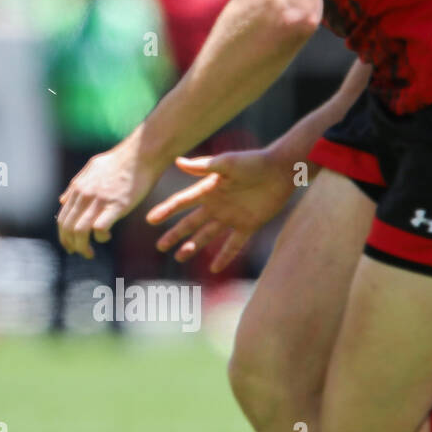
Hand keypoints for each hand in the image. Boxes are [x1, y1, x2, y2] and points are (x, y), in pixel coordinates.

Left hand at [57, 138, 163, 258]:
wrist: (140, 154)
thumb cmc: (119, 162)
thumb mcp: (91, 169)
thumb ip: (75, 186)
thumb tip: (62, 200)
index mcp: (78, 188)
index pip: (63, 218)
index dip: (63, 235)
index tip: (69, 245)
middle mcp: (84, 194)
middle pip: (68, 227)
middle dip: (71, 244)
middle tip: (79, 253)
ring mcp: (99, 200)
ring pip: (80, 231)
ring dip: (82, 247)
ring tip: (89, 253)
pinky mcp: (115, 205)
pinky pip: (99, 228)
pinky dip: (100, 237)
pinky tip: (106, 237)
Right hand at [145, 148, 297, 271]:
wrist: (281, 169)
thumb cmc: (253, 162)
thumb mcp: (226, 163)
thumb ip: (203, 166)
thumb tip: (177, 162)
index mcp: (208, 190)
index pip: (182, 203)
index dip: (166, 211)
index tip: (151, 220)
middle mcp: (216, 205)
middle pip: (190, 223)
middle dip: (175, 235)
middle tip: (160, 246)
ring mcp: (231, 217)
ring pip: (207, 236)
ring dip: (193, 246)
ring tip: (179, 257)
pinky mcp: (249, 225)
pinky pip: (234, 244)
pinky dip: (224, 256)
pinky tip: (215, 269)